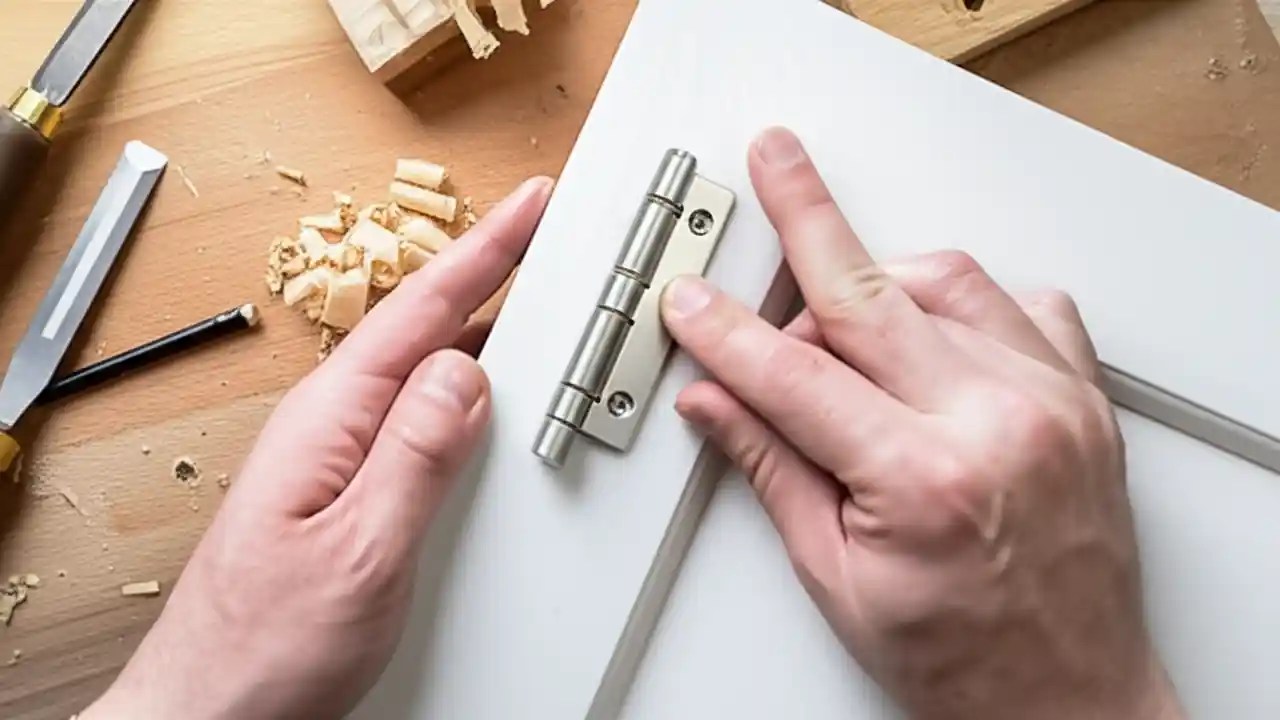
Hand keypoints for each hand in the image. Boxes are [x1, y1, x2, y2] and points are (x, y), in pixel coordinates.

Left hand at [80, 177, 553, 719]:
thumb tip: (466, 374)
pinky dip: (459, 397)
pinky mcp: (342, 486)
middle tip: (546, 243)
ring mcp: (332, 454)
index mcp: (330, 419)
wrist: (212, 710)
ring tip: (532, 312)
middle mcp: (328, 424)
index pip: (420, 312)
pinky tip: (481, 401)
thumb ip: (417, 456)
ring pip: (421, 373)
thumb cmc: (268, 646)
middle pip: (422, 328)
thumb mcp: (364, 551)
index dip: (485, 251)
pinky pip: (412, 418)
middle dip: (489, 278)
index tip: (529, 207)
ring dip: (479, 338)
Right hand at [660, 128, 1183, 719]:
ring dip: (879, 279)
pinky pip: (1023, 303)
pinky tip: (930, 327)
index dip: (726, 332)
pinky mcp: (1082, 398)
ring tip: (839, 315)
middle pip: (869, 292)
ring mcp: (1050, 403)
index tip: (690, 302)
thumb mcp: (837, 579)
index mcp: (922, 481)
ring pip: (947, 280)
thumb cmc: (963, 660)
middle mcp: (997, 424)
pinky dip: (965, 298)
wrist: (1071, 697)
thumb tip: (717, 403)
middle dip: (805, 217)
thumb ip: (773, 471)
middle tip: (773, 162)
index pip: (794, 376)